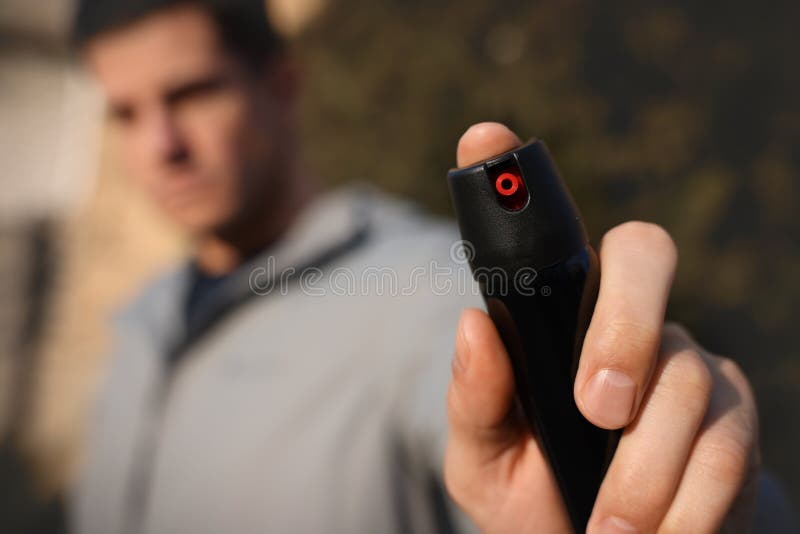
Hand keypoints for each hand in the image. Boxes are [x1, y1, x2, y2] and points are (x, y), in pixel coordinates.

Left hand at [444, 123, 759, 532]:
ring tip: (608, 526)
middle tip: (595, 408)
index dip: (513, 175)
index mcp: (557, 323)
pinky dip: (687, 504)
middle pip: (643, 254)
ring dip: (643, 470)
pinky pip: (726, 446)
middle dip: (623, 328)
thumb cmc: (539, 497)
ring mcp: (686, 363)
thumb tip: (474, 326)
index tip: (480, 136)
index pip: (546, 235)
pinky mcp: (732, 418)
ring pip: (684, 377)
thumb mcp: (487, 462)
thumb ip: (477, 402)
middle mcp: (625, 321)